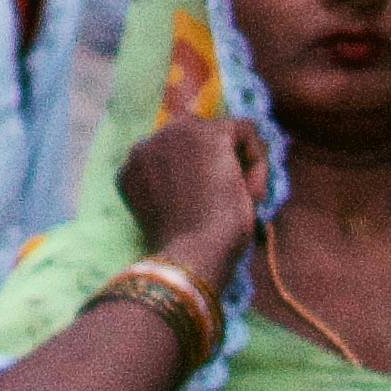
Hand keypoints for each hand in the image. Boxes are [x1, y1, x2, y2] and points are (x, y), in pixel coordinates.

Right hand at [120, 112, 267, 273]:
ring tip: (242, 201)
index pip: (173, 155)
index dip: (198, 177)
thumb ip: (177, 185)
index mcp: (132, 168)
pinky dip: (257, 162)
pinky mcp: (210, 134)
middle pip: (195, 138)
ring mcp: (176, 134)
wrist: (192, 257)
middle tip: (232, 200)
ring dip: (237, 164)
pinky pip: (245, 133)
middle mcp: (147, 144)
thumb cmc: (185, 249)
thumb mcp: (169, 213)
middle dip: (217, 163)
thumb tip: (220, 168)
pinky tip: (251, 194)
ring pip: (221, 134)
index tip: (211, 206)